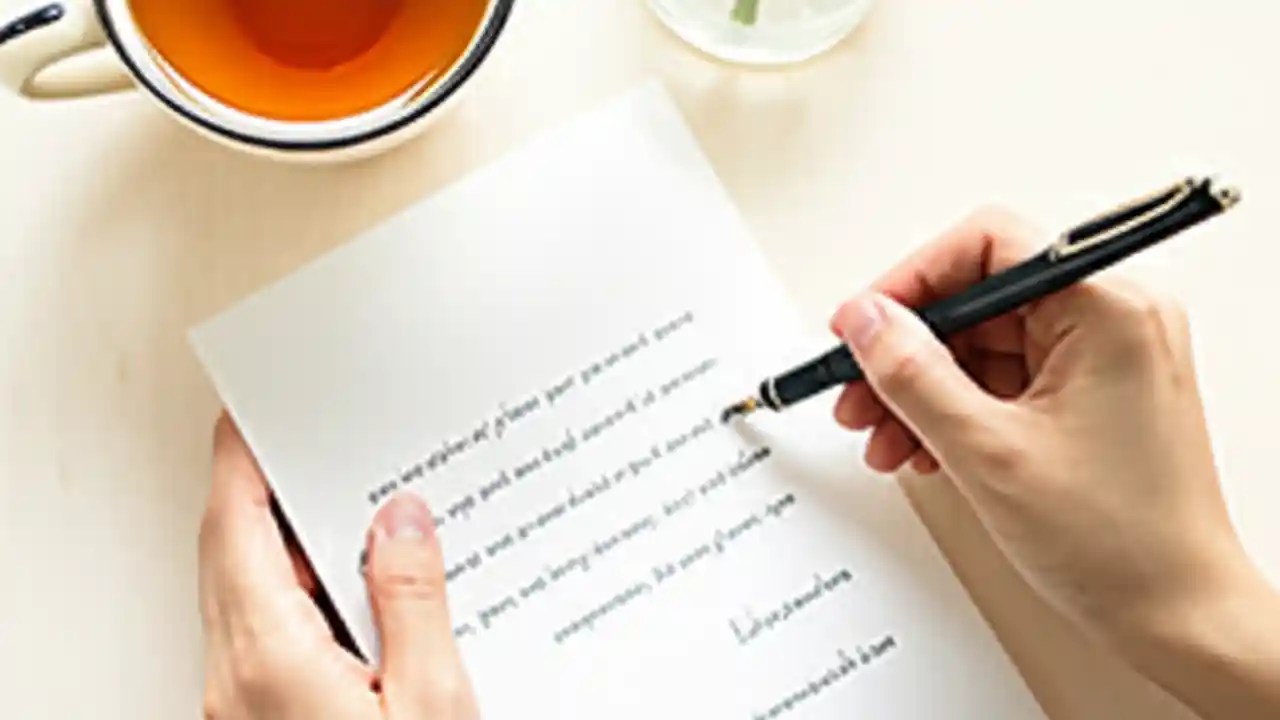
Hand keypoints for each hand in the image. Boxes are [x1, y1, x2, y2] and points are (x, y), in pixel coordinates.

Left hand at [200, 414, 477, 719]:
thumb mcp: (431, 702)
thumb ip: (413, 603)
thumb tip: (403, 523)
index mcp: (271, 659)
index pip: (236, 526)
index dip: (242, 458)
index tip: (257, 413)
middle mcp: (238, 681)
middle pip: (233, 555)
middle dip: (269, 493)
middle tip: (314, 450)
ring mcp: (241, 704)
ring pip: (245, 596)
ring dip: (289, 550)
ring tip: (358, 521)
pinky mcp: (261, 718)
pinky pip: (265, 636)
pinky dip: (299, 597)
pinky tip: (357, 596)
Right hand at [829, 208, 1279, 718]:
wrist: (1178, 619)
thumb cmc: (1121, 542)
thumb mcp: (988, 451)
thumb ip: (913, 374)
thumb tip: (865, 321)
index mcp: (1108, 308)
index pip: (987, 246)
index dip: (910, 280)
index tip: (861, 323)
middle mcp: (1113, 319)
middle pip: (978, 299)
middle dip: (906, 351)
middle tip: (856, 392)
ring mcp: (1103, 358)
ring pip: (982, 345)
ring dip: (921, 389)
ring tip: (883, 436)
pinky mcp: (1090, 395)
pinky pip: (1003, 382)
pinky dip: (954, 411)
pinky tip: (922, 447)